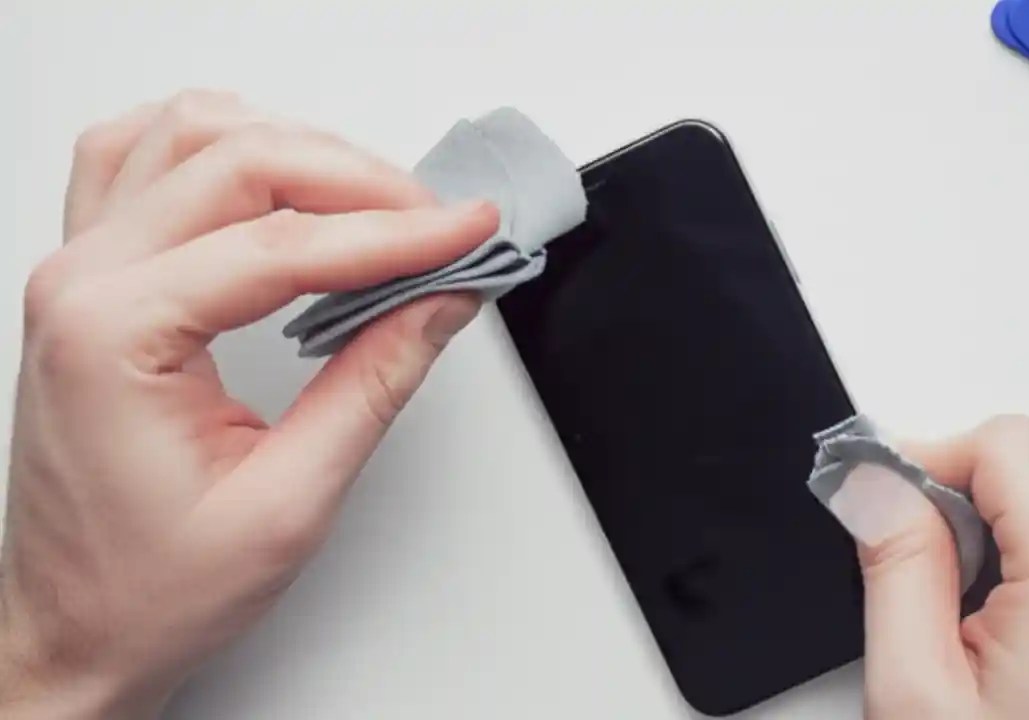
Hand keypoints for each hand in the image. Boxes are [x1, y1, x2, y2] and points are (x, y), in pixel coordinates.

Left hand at [0, 91, 496, 718]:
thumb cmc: (148, 588)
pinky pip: (137, 158)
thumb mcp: (287, 502)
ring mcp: (77, 272)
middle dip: (357, 180)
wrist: (72, 629)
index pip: (281, 243)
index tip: (467, 230)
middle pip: (236, 162)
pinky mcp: (90, 280)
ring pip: (186, 135)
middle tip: (439, 221)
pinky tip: (269, 171)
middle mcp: (81, 283)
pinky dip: (217, 146)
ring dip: (292, 148)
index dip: (394, 232)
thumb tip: (439, 300)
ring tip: (374, 200)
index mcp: (113, 335)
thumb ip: (372, 384)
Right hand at [845, 416, 1028, 719]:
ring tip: (959, 616)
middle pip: (1027, 462)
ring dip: (986, 532)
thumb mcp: (917, 688)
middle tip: (914, 579)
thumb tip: (872, 481)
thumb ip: (895, 564)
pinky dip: (1021, 555)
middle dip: (954, 501)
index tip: (879, 507)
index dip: (925, 462)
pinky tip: (996, 622)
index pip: (1002, 444)